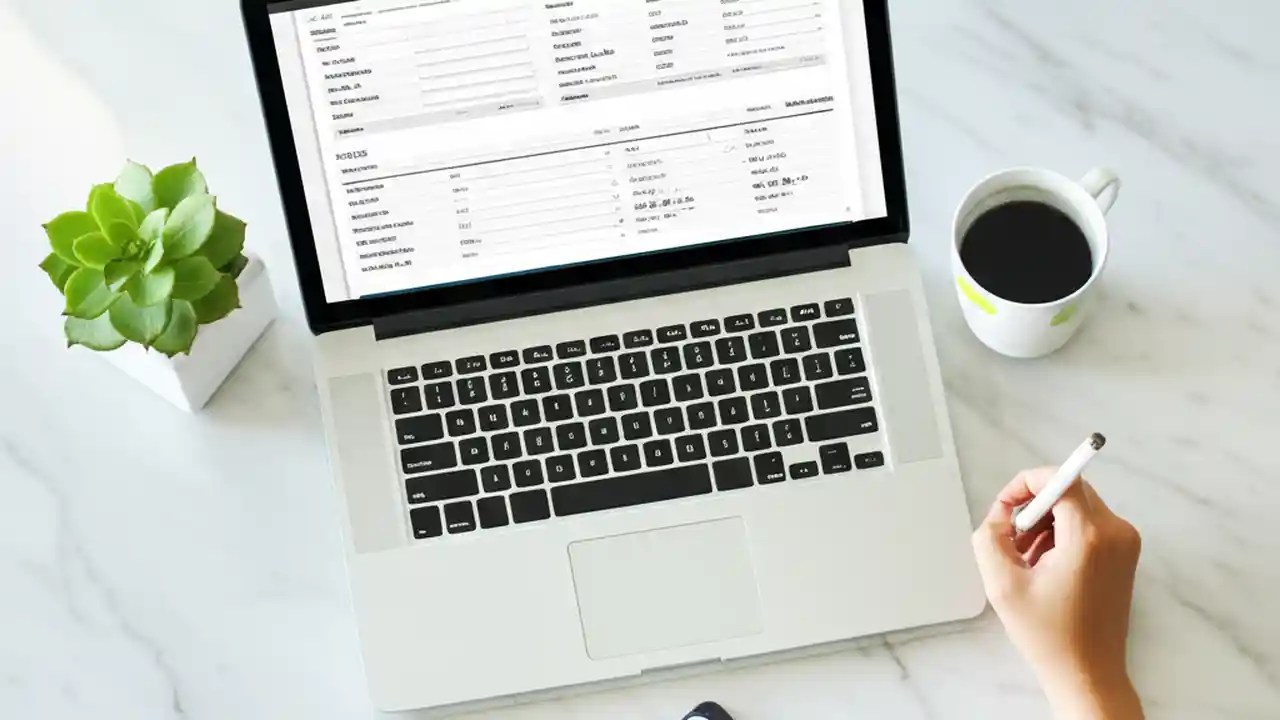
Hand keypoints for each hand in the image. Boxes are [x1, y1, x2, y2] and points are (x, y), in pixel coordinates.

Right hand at [971, 468, 1143, 719]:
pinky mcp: (1125, 554)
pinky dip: (1062, 535)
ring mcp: (1125, 543)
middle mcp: (1116, 533)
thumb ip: (990, 536)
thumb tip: (999, 513)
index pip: (1061, 478)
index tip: (1006, 508)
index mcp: (1089, 537)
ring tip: (1027, 561)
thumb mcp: (1002, 584)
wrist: (1088, 672)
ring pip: (1076, 507)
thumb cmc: (1049, 635)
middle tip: (1013, 539)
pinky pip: (1088, 525)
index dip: (1025, 483)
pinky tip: (1046, 567)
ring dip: (1046, 524)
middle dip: (1033, 507)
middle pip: (1068, 491)